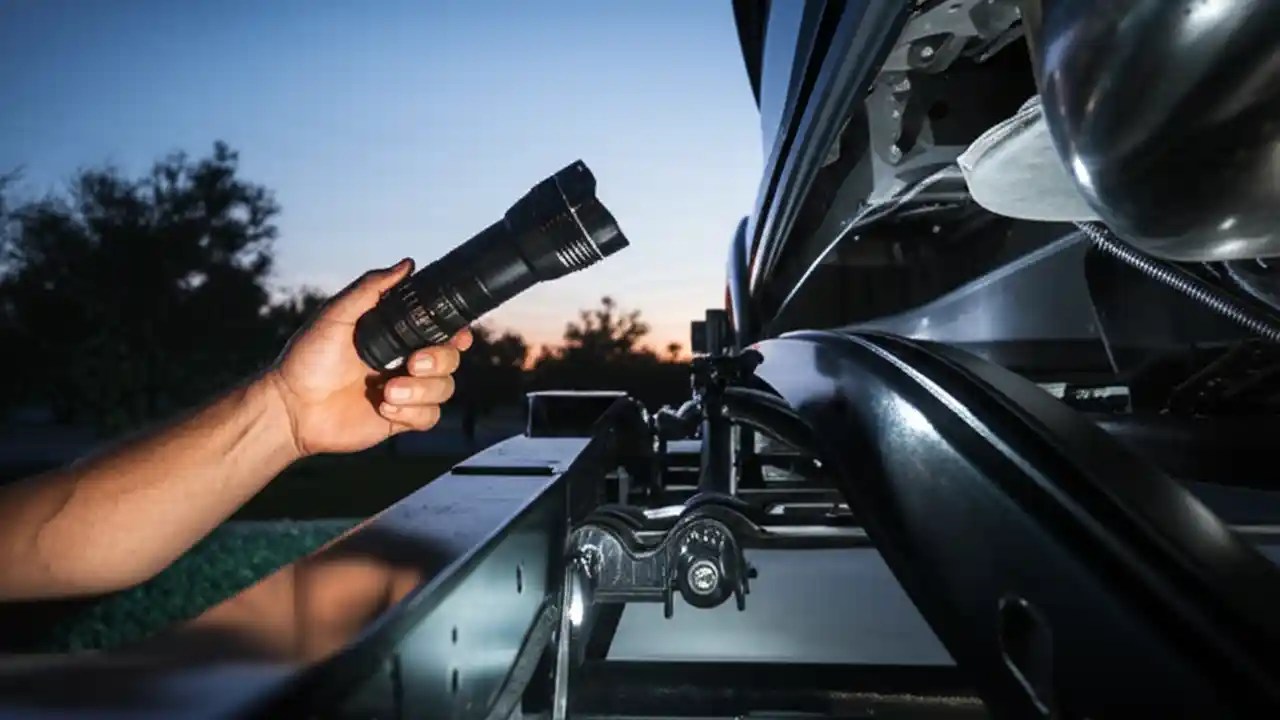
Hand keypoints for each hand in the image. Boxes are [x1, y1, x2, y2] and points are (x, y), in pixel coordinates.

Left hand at [263, 259, 472, 457]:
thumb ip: (370, 288)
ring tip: (388, 393)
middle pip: (451, 359)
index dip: (456, 334)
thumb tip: (407, 263)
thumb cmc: (308, 359)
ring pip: (444, 389)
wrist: (292, 407)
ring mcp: (406, 392)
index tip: (457, 336)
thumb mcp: (336, 314)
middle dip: (438, 361)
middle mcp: (405, 362)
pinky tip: (385, 409)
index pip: (441, 332)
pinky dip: (412, 413)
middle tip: (412, 364)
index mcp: (395, 336)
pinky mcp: (401, 419)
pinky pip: (429, 416)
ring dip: (420, 391)